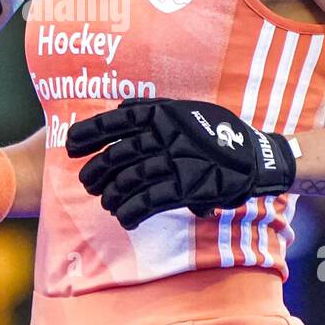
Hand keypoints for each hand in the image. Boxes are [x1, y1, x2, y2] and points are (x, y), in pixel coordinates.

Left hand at [65, 97, 296, 230]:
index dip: (89, 134)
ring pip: (130, 180)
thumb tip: (120, 107)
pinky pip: (150, 200)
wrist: (255, 157)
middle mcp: (165, 135)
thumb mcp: (187, 109)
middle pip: (118, 155)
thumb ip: (153, 107)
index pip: (116, 122)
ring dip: (112, 195)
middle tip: (86, 183)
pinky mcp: (187, 187)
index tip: (69, 146)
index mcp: (162, 114)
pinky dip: (133, 211)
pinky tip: (125, 218)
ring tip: (106, 203)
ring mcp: (176, 161)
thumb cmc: (218, 132)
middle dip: (97, 171)